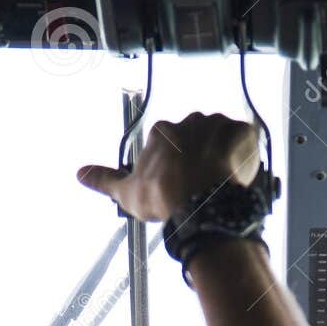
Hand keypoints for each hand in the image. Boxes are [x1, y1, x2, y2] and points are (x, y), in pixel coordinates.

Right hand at [77, 111, 259, 222]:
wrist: (202, 204)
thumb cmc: (165, 198)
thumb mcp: (127, 193)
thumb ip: (104, 180)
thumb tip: (81, 173)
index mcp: (163, 132)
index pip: (169, 143)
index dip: (174, 165)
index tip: (178, 183)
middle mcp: (190, 121)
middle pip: (197, 138)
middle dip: (200, 158)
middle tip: (202, 185)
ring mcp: (218, 125)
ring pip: (221, 138)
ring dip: (222, 156)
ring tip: (222, 183)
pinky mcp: (242, 133)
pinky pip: (246, 140)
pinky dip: (244, 154)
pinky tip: (239, 174)